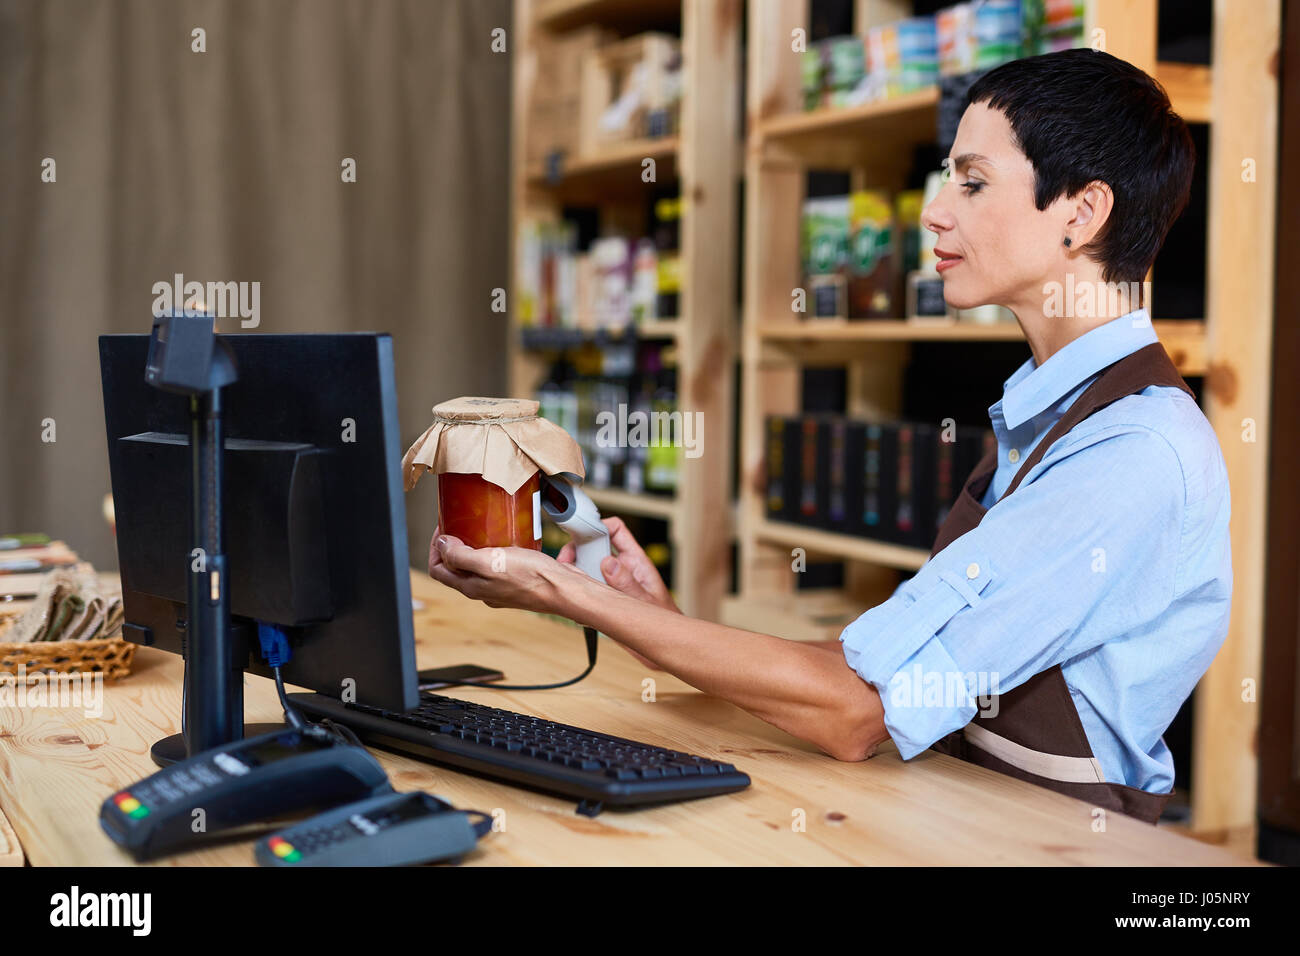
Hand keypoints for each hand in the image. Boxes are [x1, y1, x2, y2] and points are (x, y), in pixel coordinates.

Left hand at [427, 525, 591, 617]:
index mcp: (471, 587)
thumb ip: (460, 556)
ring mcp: (500, 587)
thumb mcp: (488, 562)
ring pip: (478, 566)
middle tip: (462, 523)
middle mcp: (483, 590)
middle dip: (454, 545)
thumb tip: (441, 545)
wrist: (563, 589)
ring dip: (475, 546)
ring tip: (484, 526)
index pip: (438, 570)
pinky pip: (499, 564)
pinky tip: (507, 537)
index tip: (444, 528)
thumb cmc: (530, 577)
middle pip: (456, 567)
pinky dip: (496, 549)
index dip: (435, 548)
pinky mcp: (517, 580)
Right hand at [558, 516, 679, 614]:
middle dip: (577, 551)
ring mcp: (612, 582)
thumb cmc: (665, 618)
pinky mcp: (605, 597)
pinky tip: (577, 601)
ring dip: (576, 573)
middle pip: (594, 547)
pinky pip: (587, 588)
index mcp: (635, 561)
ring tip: (568, 582)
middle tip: (566, 562)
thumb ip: (627, 583)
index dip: (600, 526)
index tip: (583, 532)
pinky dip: (578, 592)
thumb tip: (608, 564)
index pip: (616, 531)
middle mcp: (622, 569)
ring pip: (587, 568)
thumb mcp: (646, 601)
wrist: (664, 640)